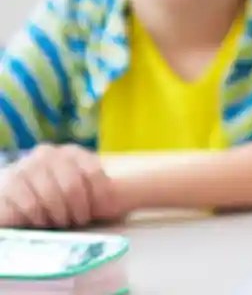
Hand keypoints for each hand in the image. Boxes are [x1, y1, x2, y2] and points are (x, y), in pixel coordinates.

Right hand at [0, 145, 122, 228]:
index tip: (103, 211)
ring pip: (52, 196)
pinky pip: (30, 204)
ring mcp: (27, 165)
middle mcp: (49, 153)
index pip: (93, 172)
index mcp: (72, 152)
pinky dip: (39, 218)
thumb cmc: (58, 197)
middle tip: (78, 221)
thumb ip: (99, 190)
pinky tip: (41, 222)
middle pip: (72, 186)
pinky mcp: (10, 181)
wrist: (20, 195)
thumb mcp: (82, 190)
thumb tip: (117, 201)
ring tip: (61, 223)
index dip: (101, 195)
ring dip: (59, 216)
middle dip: (78, 210)